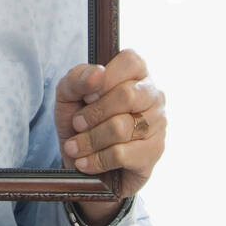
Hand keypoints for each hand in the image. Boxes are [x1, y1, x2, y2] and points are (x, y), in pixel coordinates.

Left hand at [55, 48, 165, 224]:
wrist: (82, 162)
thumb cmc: (80, 121)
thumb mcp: (68, 95)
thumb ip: (78, 78)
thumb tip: (99, 73)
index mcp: (136, 72)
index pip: (130, 62)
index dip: (104, 80)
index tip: (86, 97)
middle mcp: (153, 94)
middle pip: (126, 96)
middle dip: (93, 113)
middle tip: (76, 125)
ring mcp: (158, 123)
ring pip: (122, 127)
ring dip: (90, 140)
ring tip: (75, 147)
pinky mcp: (154, 152)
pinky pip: (122, 154)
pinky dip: (97, 159)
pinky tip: (86, 162)